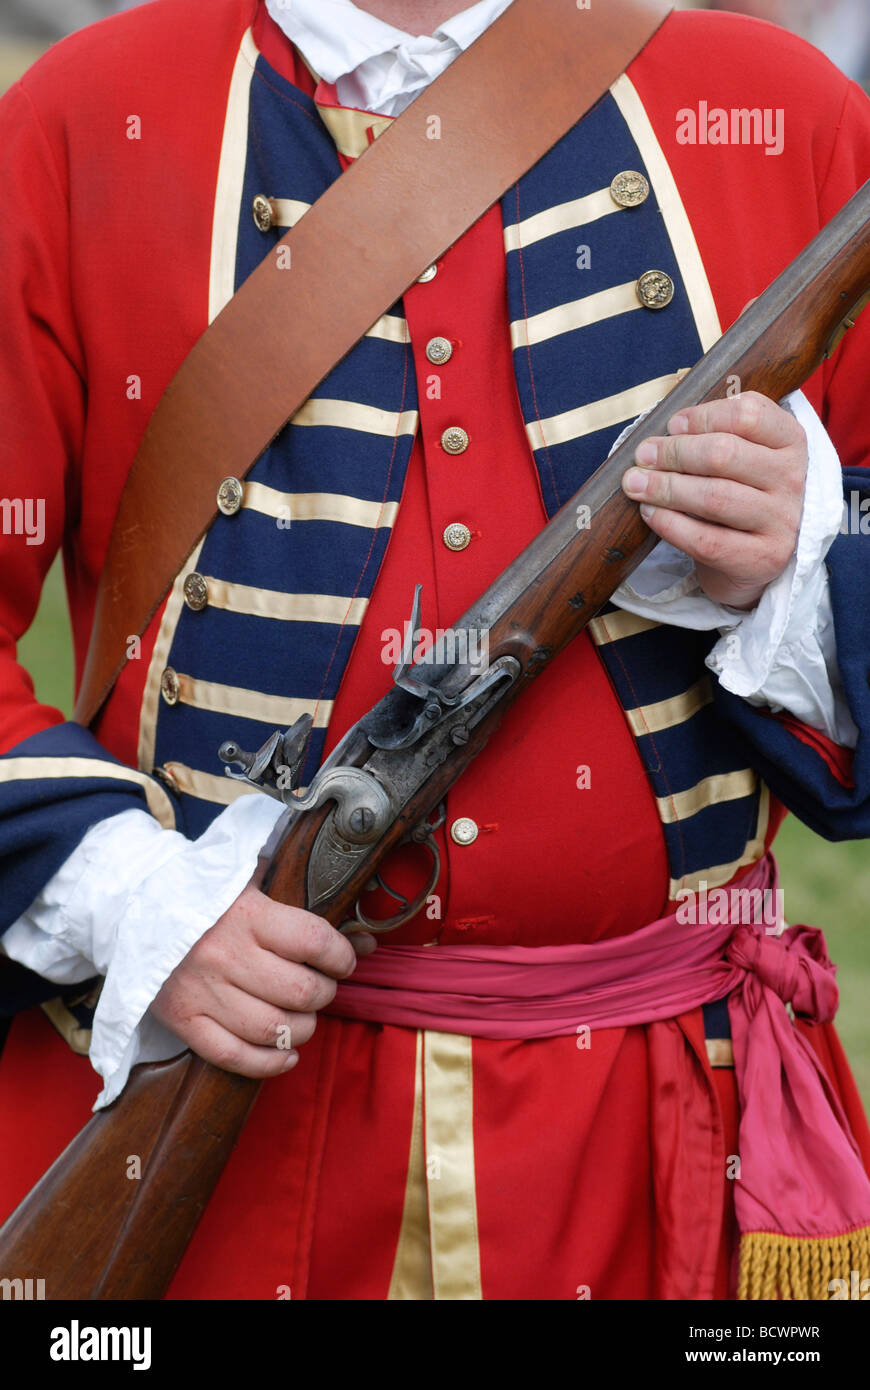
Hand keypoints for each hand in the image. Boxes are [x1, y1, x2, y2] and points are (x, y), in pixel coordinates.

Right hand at [151, 884, 375, 1077]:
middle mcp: (224, 954)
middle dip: (324, 994)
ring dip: (302, 1029)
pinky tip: (286, 1053)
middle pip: (300, 992)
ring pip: (273, 1029)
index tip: (343, 960)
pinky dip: (269, 1063)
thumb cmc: (208, 900)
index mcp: (245, 913)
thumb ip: (307, 917)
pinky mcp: (182, 1020)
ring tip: (302, 1017)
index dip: (341, 956)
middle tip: (321, 988)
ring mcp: (202, 991)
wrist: (136, 909)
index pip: (315, 942)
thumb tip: (367, 942)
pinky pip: (234, 1056)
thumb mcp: (256, 891)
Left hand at [621, 392, 807, 608]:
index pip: (750, 414)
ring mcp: (781, 521)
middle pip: (725, 454)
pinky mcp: (762, 558)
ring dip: (665, 487)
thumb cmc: (740, 494)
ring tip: (635, 483)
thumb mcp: (742, 458)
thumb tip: (661, 430)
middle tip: (643, 456)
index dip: (704, 416)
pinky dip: (670, 524)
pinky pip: (706, 539)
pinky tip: (650, 512)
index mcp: (790, 441)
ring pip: (714, 497)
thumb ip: (713, 435)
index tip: (672, 425)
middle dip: (674, 452)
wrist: (756, 559)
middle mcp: (792, 479)